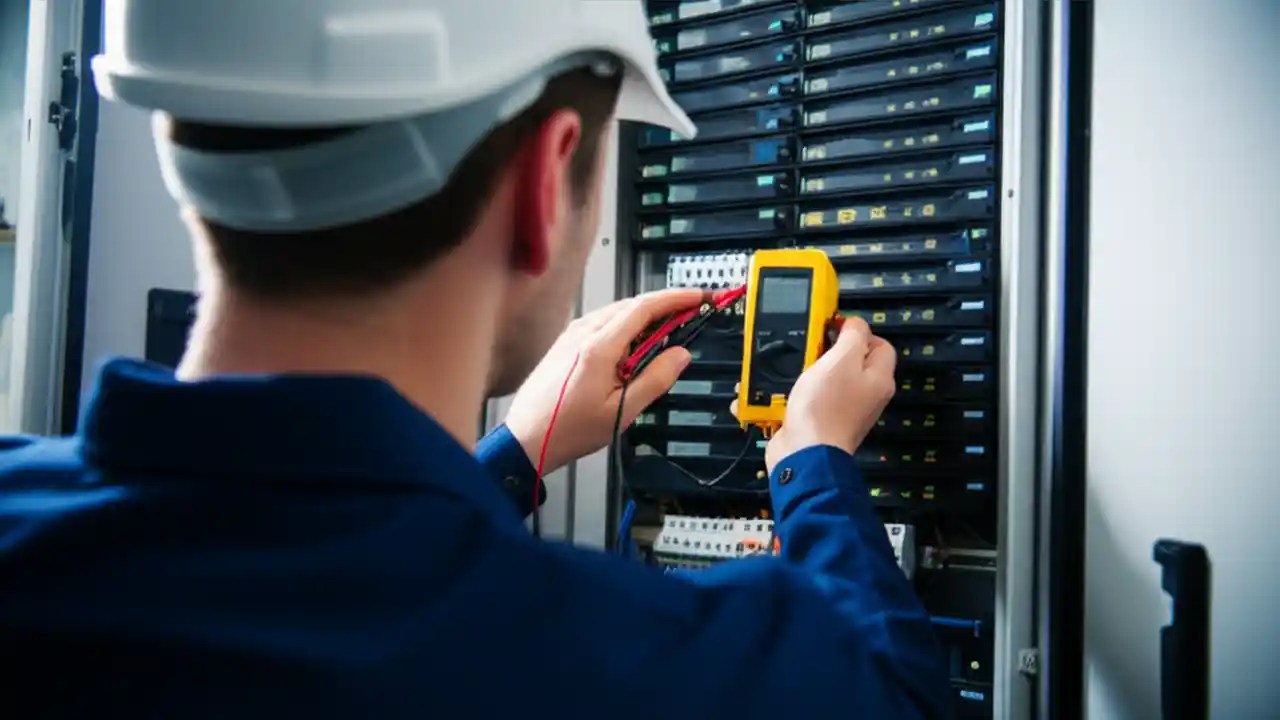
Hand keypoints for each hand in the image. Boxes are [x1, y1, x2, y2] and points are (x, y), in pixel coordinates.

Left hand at [504, 288, 704, 474]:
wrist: (526, 438)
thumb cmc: (568, 430)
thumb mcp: (621, 411)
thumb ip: (655, 380)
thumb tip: (680, 356)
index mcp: (598, 347)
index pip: (644, 307)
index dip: (676, 298)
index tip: (698, 296)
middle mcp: (583, 332)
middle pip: (632, 305)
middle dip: (665, 306)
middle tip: (691, 314)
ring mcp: (572, 335)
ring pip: (617, 314)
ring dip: (646, 318)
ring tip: (668, 333)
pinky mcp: (566, 343)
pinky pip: (603, 324)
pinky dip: (626, 327)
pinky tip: (635, 346)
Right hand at [745, 317, 896, 472]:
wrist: (803, 453)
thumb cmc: (825, 406)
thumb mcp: (841, 358)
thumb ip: (853, 335)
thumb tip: (854, 324)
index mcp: (878, 379)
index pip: (880, 344)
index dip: (858, 333)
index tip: (833, 330)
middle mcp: (866, 396)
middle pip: (852, 362)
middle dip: (829, 352)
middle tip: (811, 350)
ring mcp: (844, 410)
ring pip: (829, 379)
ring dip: (809, 372)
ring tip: (795, 370)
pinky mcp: (821, 422)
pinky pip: (811, 398)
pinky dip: (797, 392)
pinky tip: (785, 390)